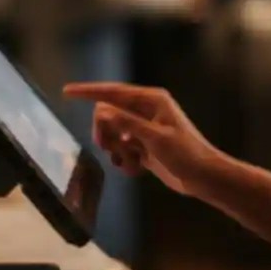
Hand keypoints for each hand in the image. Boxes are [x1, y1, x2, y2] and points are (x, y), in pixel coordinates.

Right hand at [64, 83, 222, 196]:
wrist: (203, 178)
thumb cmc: (186, 153)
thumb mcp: (155, 138)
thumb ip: (127, 123)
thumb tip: (101, 109)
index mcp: (151, 100)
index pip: (113, 92)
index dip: (89, 92)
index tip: (67, 91)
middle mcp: (146, 111)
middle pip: (108, 115)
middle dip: (105, 133)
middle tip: (109, 148)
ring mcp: (144, 129)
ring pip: (113, 134)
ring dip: (116, 150)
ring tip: (131, 161)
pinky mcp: (143, 147)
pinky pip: (121, 150)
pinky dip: (125, 161)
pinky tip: (137, 169)